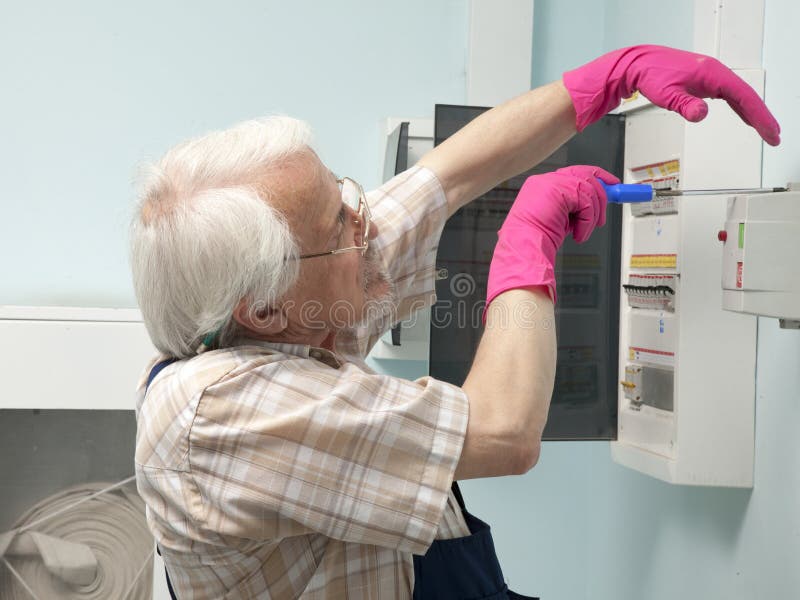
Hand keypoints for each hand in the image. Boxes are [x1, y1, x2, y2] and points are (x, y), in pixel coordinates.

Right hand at [485, 166, 618, 307]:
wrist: (525, 247)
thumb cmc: (535, 239)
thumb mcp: (558, 219)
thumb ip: (573, 206)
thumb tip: (594, 204)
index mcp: (541, 185)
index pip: (573, 173)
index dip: (595, 178)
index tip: (611, 185)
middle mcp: (545, 180)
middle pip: (584, 175)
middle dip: (602, 194)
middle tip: (602, 217)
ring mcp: (551, 182)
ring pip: (589, 190)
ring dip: (592, 215)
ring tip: (582, 233)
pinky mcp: (560, 190)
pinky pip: (586, 201)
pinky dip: (587, 220)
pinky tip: (577, 233)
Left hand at [563, 45, 780, 145]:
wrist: (638, 64)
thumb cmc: (651, 75)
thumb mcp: (667, 94)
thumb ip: (685, 105)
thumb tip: (702, 114)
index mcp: (713, 74)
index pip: (743, 97)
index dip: (759, 115)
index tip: (770, 132)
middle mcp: (716, 73)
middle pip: (746, 97)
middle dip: (762, 117)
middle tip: (774, 136)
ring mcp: (711, 77)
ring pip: (739, 96)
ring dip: (753, 113)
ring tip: (765, 130)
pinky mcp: (704, 81)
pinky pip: (728, 95)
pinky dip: (739, 107)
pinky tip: (745, 117)